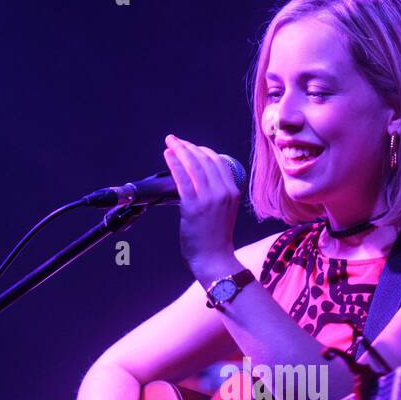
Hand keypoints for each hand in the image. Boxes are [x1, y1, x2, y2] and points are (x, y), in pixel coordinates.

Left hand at [163, 133, 239, 280]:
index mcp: (233, 191)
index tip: (190, 147)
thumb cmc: (216, 238)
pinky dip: (174, 164)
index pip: (218, 161)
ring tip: (170, 143)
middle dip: (188, 146)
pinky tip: (168, 155)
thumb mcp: (224, 212)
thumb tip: (200, 181)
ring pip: (193, 166)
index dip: (202, 150)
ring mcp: (209, 198)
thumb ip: (217, 195)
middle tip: (175, 140)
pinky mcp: (193, 206)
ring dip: (179, 150)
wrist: (215, 259)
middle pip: (205, 160)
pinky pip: (183, 178)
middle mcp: (223, 192)